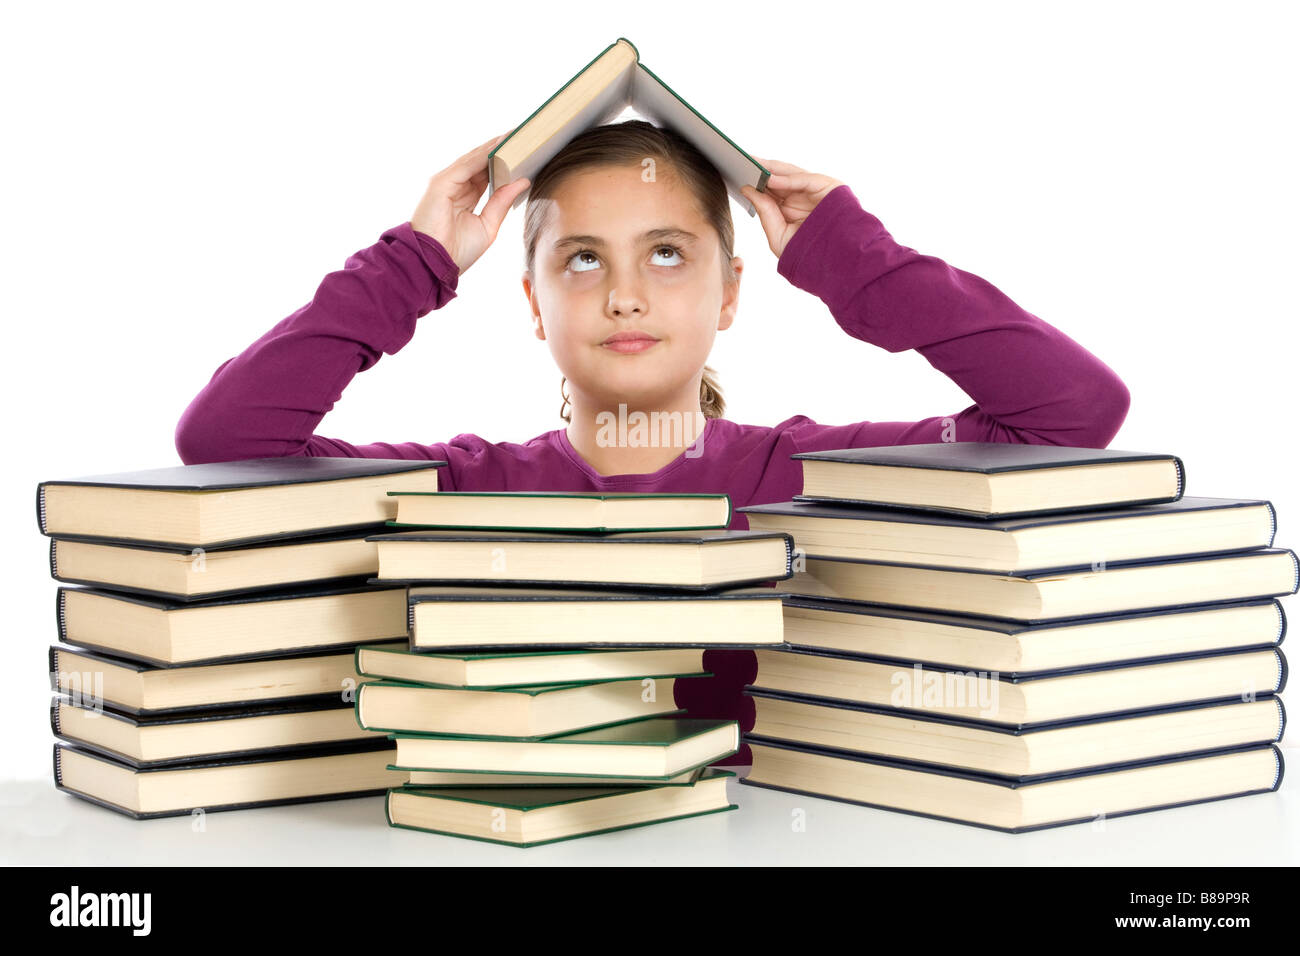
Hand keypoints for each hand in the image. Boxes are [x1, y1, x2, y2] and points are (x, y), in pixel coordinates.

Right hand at [410, 132, 529, 274]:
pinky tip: (501, 146)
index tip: (525, 151)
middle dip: (501, 149)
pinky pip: (467, 164)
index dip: (504, 162)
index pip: (486, 173)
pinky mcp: (441, 182)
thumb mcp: (488, 226)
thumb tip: (522, 181)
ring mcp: (446, 182)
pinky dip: (484, 154)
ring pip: (474, 159)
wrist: (434, 265)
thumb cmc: (456, 251)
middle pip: (481, 162)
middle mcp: (454, 185)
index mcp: (464, 197)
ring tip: (517, 135)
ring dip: (495, 146)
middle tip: (524, 136)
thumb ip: (501, 202)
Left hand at [741, 159, 845, 258]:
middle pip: (777, 177)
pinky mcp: (827, 186)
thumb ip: (765, 212)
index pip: (768, 188)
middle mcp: (801, 195)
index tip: (733, 172)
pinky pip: (804, 179)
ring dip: (769, 169)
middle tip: (737, 161)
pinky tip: (769, 179)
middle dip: (758, 170)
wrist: (839, 262)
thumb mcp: (779, 234)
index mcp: (790, 206)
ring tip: (750, 165)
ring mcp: (814, 189)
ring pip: (789, 173)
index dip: (752, 180)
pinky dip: (786, 179)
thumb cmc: (810, 252)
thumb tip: (748, 189)